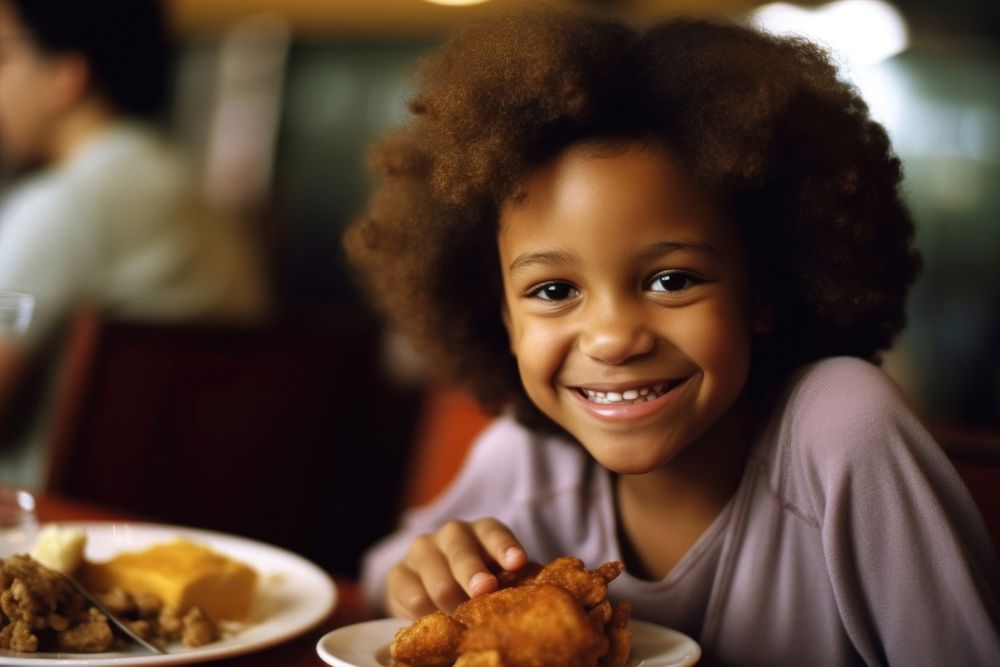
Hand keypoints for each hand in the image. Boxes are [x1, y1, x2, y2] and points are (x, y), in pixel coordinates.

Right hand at [385, 518, 526, 617]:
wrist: (431, 590)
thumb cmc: (477, 586)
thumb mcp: (497, 580)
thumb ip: (509, 585)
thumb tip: (527, 602)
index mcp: (483, 531)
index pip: (494, 533)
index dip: (505, 547)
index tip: (517, 563)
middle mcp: (452, 534)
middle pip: (462, 553)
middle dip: (473, 573)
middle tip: (483, 590)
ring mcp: (422, 550)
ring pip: (437, 578)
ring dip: (451, 602)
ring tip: (460, 621)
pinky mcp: (398, 572)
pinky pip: (413, 597)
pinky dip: (427, 614)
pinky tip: (435, 622)